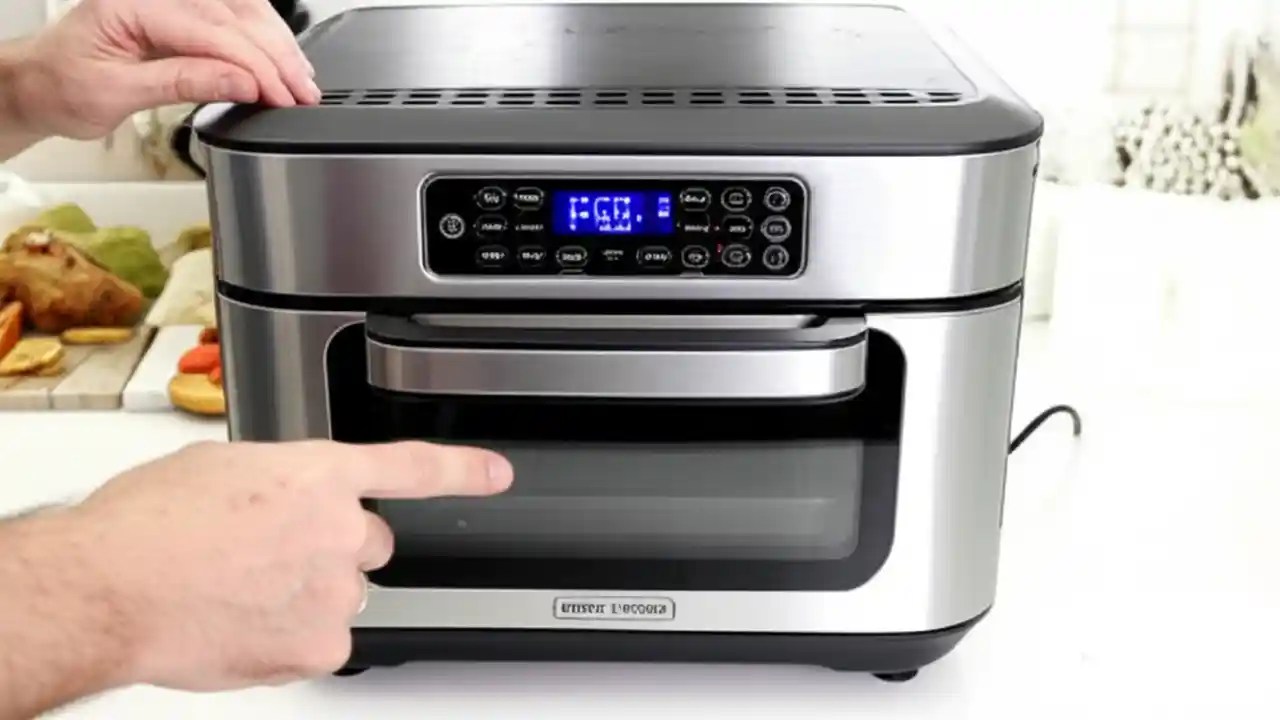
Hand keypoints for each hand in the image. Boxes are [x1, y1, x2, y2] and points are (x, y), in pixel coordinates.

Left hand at [11, 0, 318, 141]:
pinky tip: (283, 58)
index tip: (279, 95)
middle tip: (302, 92)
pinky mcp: (182, 15)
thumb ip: (182, 82)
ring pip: (242, 10)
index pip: (210, 30)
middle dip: (275, 55)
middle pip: (234, 14)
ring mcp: (170, 1)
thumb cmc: (64, 86)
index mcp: (130, 3)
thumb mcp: (117, 93)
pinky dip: (265, 38)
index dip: (252, 64)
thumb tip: (240, 82)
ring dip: (278, 44)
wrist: (42, 84)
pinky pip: (234, 17)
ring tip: (303, 79)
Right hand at [68, 439, 512, 689]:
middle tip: (271, 552)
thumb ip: (279, 479)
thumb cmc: (146, 524)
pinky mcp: (320, 646)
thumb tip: (285, 499)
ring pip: (343, 596)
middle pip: (368, 544)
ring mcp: (334, 591)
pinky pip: (320, 641)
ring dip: (309, 593)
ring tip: (241, 586)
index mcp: (318, 473)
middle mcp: (339, 529)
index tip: (497, 474)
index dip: (463, 471)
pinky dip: (291, 637)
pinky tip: (243, 620)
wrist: (109, 587)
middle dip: (332, 547)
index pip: (412, 468)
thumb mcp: (221, 467)